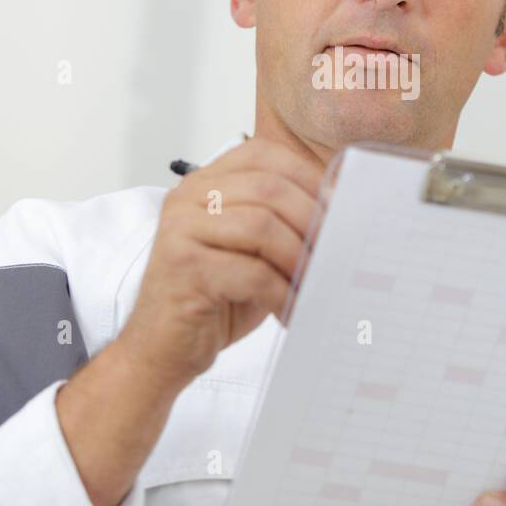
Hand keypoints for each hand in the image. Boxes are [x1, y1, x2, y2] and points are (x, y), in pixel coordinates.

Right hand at [121, 136, 325, 390]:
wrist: (161, 351)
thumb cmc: (214, 300)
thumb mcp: (255, 252)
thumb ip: (286, 223)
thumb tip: (343, 204)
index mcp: (206, 182)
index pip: (264, 155)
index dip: (308, 179)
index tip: (339, 211)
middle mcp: (188, 197)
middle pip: (269, 188)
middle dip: (312, 222)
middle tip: (335, 254)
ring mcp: (180, 229)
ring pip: (262, 227)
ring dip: (299, 260)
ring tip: (314, 286)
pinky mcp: (183, 267)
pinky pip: (251, 272)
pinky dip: (282, 293)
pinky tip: (290, 310)